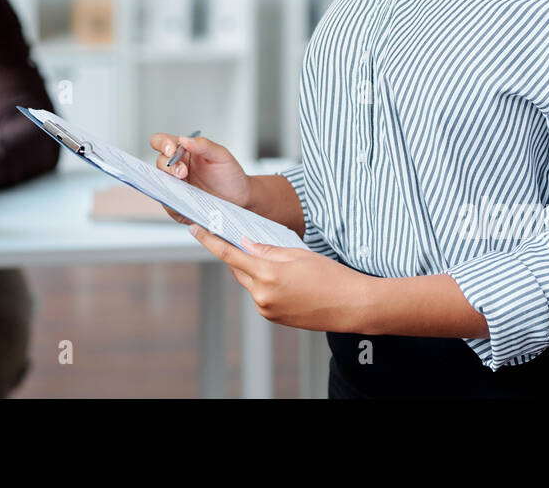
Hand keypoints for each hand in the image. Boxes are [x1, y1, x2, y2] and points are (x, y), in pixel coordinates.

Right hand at [148, 133, 251, 225]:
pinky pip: (167, 204)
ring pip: (159, 183)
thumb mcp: (221, 155)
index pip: (162, 142)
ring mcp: (175, 186)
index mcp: (184, 151)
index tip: (171, 150)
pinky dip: (172, 202)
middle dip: (169, 166)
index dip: (162, 144)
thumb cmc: (230, 174)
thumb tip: (183, 139)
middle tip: (183, 172)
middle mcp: (176, 167)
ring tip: (184, 185)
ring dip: (168, 183)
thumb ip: (203, 144)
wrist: (240, 198)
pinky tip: (184, 200)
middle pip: (159, 162)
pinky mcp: (177, 204)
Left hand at [187, 223, 375, 332]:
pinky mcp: (273, 318)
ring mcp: (267, 309)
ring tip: (282, 264)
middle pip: (238, 270)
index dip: (210, 241)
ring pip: (250, 283)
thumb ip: (267, 250)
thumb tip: (245, 245)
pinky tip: (286, 280)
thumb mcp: (298, 254)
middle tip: (245, 240)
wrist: (352, 306)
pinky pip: (261, 296)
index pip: (230, 255)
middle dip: (239, 255)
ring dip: (255, 271)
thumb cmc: (330, 276)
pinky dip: (265, 284)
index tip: (196, 230)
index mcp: (268, 275)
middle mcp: (262, 295)